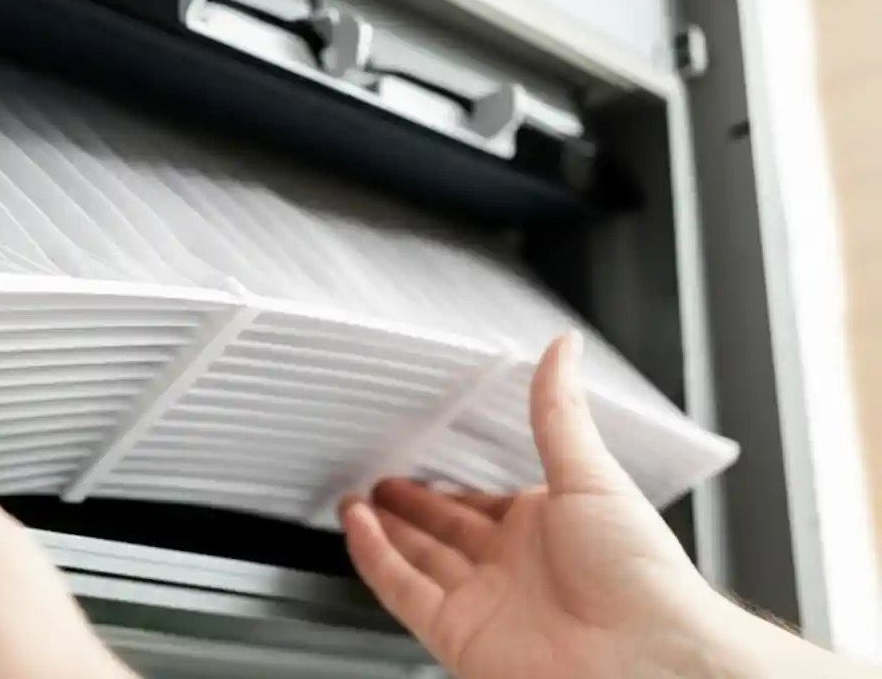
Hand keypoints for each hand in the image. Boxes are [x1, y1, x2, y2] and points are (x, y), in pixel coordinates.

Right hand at [341, 332, 771, 677]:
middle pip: (446, 530)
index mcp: (548, 528)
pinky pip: (403, 591)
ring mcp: (483, 602)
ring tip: (353, 499)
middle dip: (411, 504)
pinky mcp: (457, 632)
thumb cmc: (641, 576)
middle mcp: (514, 567)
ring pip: (418, 559)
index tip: (421, 458)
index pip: (484, 502)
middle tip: (378, 477)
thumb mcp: (591, 474)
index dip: (450, 483)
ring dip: (384, 528)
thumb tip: (561, 349)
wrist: (642, 658)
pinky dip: (375, 559)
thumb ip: (558, 412)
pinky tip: (359, 529)